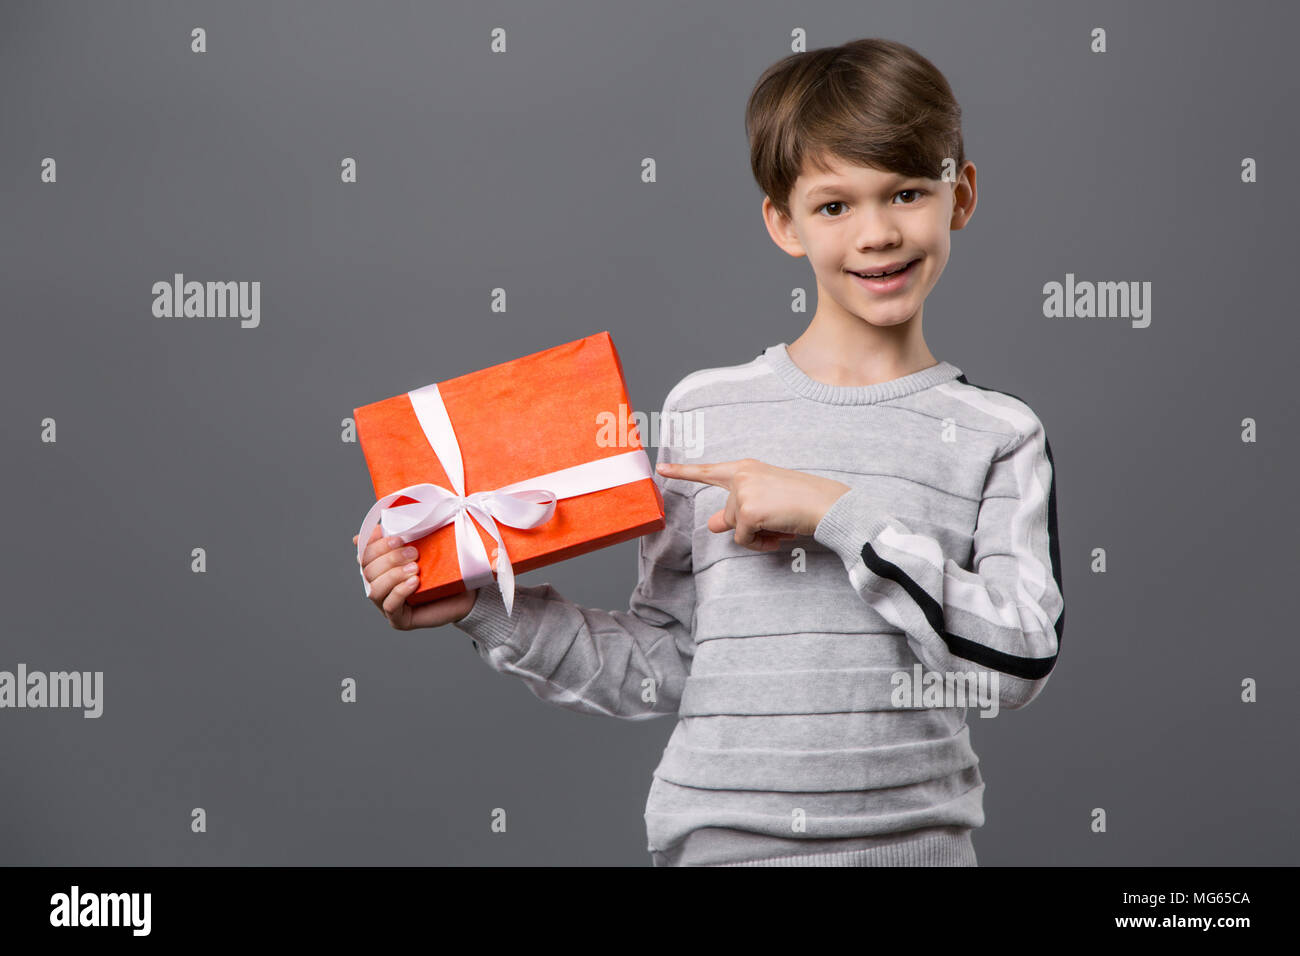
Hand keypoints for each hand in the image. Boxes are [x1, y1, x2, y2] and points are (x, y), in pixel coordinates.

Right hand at [353, 524, 478, 628]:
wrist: (469, 593)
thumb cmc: (446, 568)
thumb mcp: (426, 546)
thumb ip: (405, 534)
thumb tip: (375, 528)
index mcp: (381, 567)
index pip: (364, 554)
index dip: (373, 543)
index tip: (395, 536)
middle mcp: (380, 586)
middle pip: (367, 571)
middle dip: (389, 558)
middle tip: (414, 552)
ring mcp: (387, 605)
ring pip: (374, 590)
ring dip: (393, 575)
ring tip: (415, 568)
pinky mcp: (400, 620)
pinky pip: (390, 606)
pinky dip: (400, 591)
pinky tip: (414, 582)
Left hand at [655, 458, 849, 550]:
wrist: (827, 504)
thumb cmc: (803, 501)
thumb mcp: (767, 501)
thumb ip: (737, 510)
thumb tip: (712, 524)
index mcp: (746, 468)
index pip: (708, 470)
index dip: (682, 472)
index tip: (660, 468)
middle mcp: (740, 476)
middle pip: (727, 514)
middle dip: (747, 525)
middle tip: (776, 520)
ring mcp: (742, 492)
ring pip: (735, 529)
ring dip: (757, 535)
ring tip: (781, 524)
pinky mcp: (746, 511)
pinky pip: (743, 540)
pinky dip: (760, 543)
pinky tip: (778, 534)